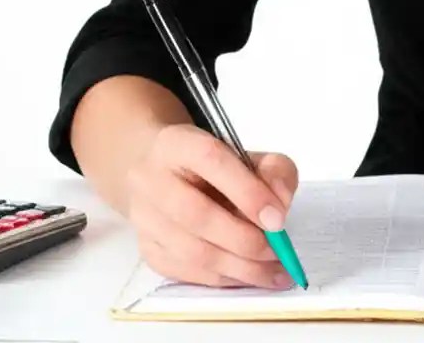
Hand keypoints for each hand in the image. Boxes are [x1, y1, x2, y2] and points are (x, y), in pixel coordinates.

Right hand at [125, 123, 298, 288]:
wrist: (159, 173)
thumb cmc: (210, 166)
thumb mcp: (248, 155)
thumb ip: (274, 171)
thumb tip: (280, 207)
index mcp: (178, 143)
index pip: (211, 161)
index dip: (248, 193)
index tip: (277, 220)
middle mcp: (151, 179)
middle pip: (196, 215)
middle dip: (244, 240)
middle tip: (277, 252)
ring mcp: (144, 216)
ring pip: (190, 251)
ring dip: (238, 267)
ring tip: (271, 272)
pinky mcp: (146, 246)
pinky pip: (185, 271)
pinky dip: (221, 278)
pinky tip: (246, 276)